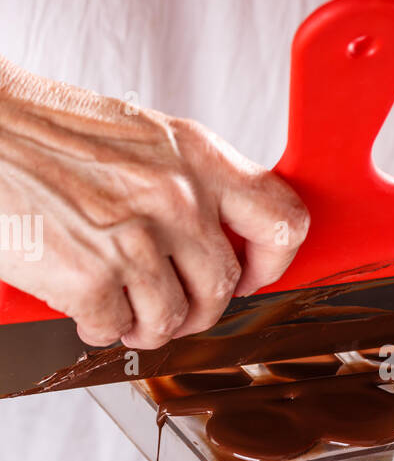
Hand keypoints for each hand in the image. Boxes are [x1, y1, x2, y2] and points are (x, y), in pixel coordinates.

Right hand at [0, 61, 308, 348]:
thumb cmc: (43, 130)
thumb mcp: (140, 138)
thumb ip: (188, 182)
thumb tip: (218, 234)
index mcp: (196, 157)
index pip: (283, 220)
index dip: (274, 261)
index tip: (254, 274)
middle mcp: (176, 198)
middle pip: (224, 286)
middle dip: (195, 308)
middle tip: (168, 304)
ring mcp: (136, 242)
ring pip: (173, 319)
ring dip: (145, 324)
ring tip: (119, 304)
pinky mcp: (91, 280)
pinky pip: (116, 330)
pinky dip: (98, 326)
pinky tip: (81, 300)